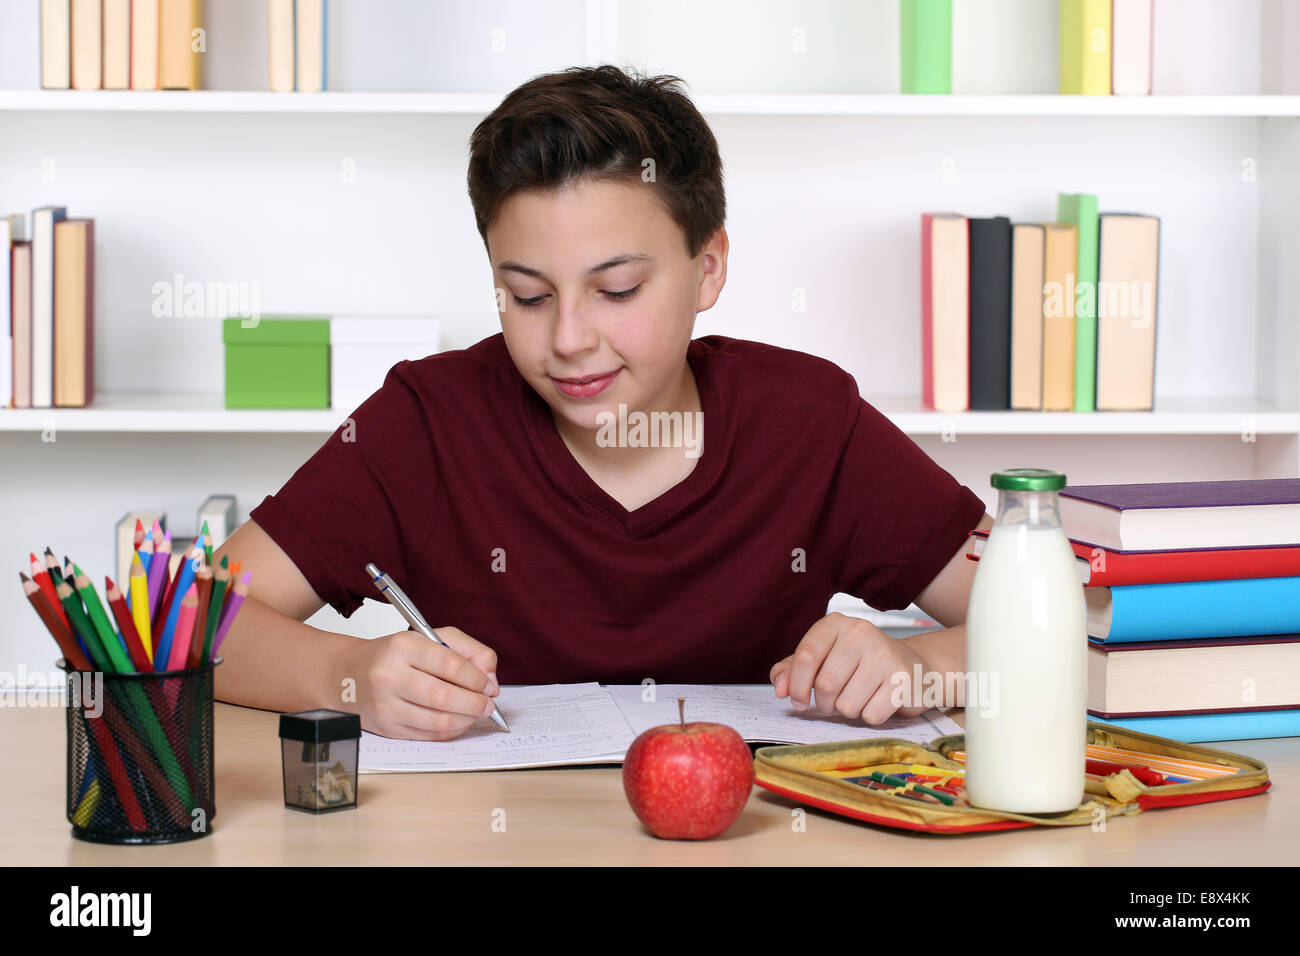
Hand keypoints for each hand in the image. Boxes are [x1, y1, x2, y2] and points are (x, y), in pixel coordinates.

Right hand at [344, 625, 499, 740]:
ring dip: (466, 720)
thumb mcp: (429, 638)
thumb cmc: (393, 655)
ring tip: (476, 713)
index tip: (489, 686)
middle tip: (488, 704)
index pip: (450, 665)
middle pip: (444, 696)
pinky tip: (458, 722)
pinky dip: (451, 731)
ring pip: (438, 720)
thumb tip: (490, 680)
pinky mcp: (387, 728)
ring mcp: (386, 705)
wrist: (346, 674)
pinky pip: (428, 735)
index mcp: (402, 646)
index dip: (477, 679)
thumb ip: (468, 651)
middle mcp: (390, 675)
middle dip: (475, 703)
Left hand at [770, 612, 928, 723]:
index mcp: (836, 623)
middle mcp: (861, 632)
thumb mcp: (823, 658)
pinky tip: (879, 699)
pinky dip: (870, 715)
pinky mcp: (903, 680)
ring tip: (860, 695)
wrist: (913, 665)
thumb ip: (793, 670)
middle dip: (824, 702)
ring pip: (847, 704)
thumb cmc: (859, 664)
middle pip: (825, 684)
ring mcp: (884, 654)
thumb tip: (780, 688)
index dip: (796, 685)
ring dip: (848, 710)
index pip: (806, 655)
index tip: (797, 700)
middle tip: (833, 700)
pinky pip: (871, 715)